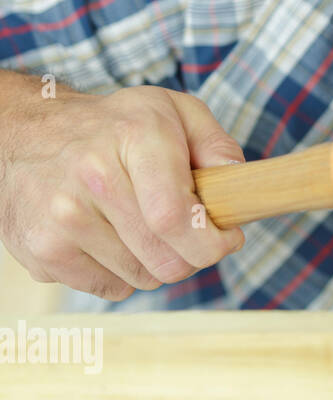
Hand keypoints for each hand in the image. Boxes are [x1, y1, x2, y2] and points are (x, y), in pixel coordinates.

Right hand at [0, 83, 245, 299]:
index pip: (175, 218)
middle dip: (193, 255)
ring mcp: (60, 219)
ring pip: (142, 277)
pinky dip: (122, 272)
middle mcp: (92, 179)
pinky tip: (111, 236)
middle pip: (166, 260)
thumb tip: (237, 182)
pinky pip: (109, 288)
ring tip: (144, 226)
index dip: (212, 242)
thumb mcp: (173, 111)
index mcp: (135, 138)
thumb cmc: (115, 126)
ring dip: (157, 262)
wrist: (29, 133)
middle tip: (190, 232)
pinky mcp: (41, 250)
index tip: (227, 237)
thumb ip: (216, 144)